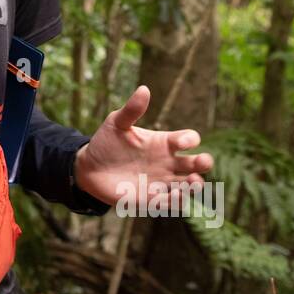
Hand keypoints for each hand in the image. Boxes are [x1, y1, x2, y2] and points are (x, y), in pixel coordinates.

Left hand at [73, 85, 213, 206]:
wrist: (89, 168)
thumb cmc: (106, 142)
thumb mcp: (116, 123)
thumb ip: (131, 110)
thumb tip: (144, 89)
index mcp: (163, 143)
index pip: (188, 139)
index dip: (189, 140)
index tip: (179, 143)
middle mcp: (167, 163)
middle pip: (197, 163)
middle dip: (204, 162)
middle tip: (201, 163)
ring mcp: (162, 182)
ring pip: (189, 186)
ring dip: (195, 185)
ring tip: (191, 183)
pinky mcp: (152, 199)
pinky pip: (171, 203)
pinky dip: (177, 201)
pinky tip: (174, 196)